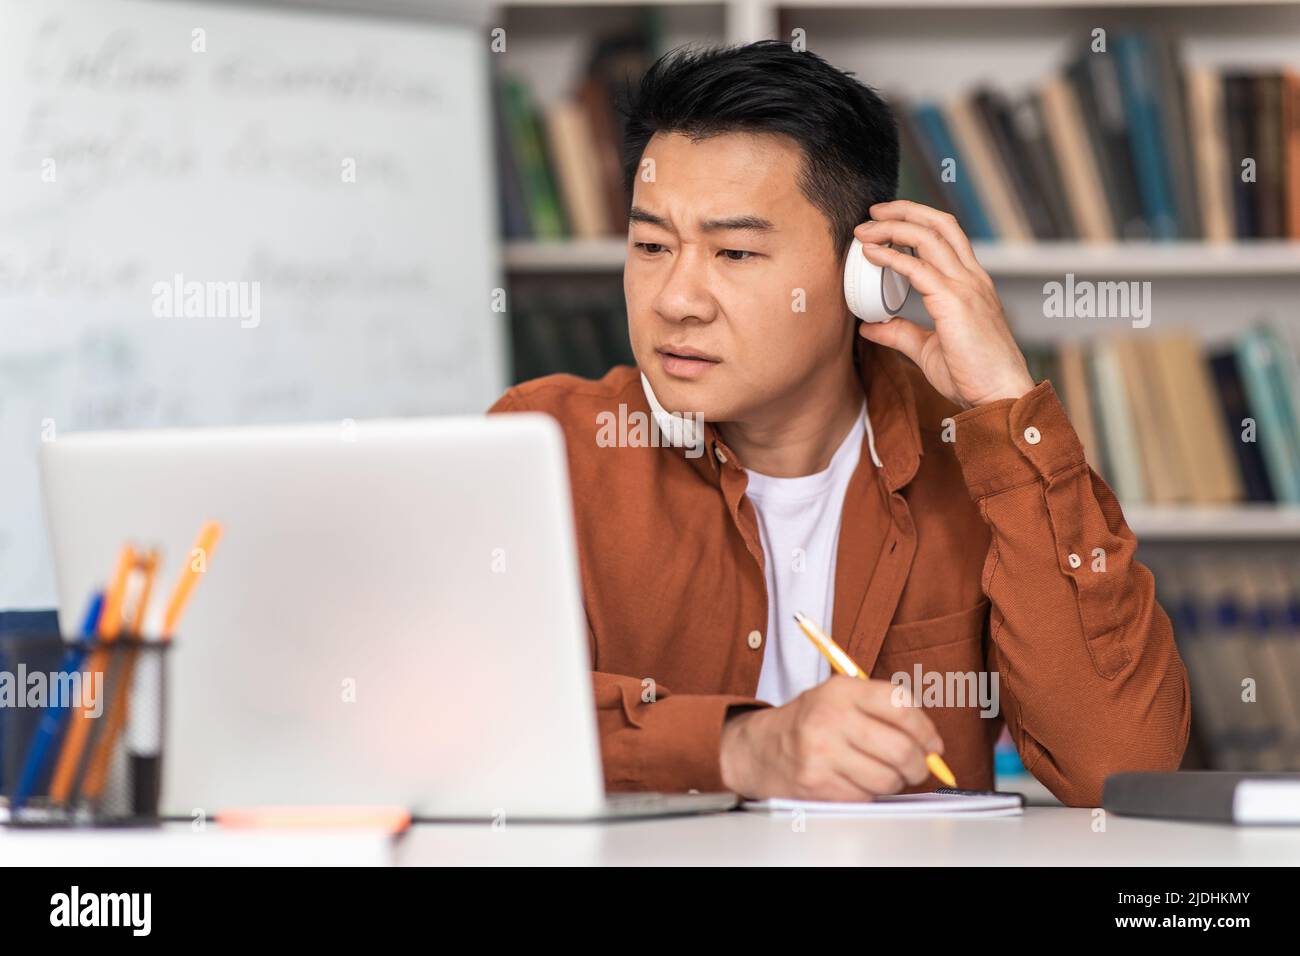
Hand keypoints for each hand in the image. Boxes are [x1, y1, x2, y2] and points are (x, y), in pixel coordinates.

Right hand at [719, 675, 944, 800]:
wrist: (762, 748)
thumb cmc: (812, 721)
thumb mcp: (841, 697)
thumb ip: (885, 710)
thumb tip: (931, 745)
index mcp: (841, 690)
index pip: (900, 705)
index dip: (925, 729)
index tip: (932, 744)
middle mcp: (830, 718)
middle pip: (900, 748)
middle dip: (918, 765)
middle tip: (917, 767)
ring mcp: (822, 753)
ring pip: (887, 779)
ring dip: (894, 782)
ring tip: (882, 773)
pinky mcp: (817, 784)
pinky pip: (865, 797)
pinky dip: (869, 793)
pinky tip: (856, 780)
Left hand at [852, 200, 1034, 408]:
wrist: (1000, 397)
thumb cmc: (972, 376)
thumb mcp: (927, 349)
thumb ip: (900, 333)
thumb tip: (869, 326)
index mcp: (971, 284)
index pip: (946, 236)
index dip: (916, 222)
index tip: (885, 222)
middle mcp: (972, 278)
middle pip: (940, 225)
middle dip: (904, 211)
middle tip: (872, 213)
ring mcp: (966, 287)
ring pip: (929, 237)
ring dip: (893, 227)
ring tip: (865, 229)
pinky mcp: (955, 302)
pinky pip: (918, 269)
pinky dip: (891, 256)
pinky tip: (871, 253)